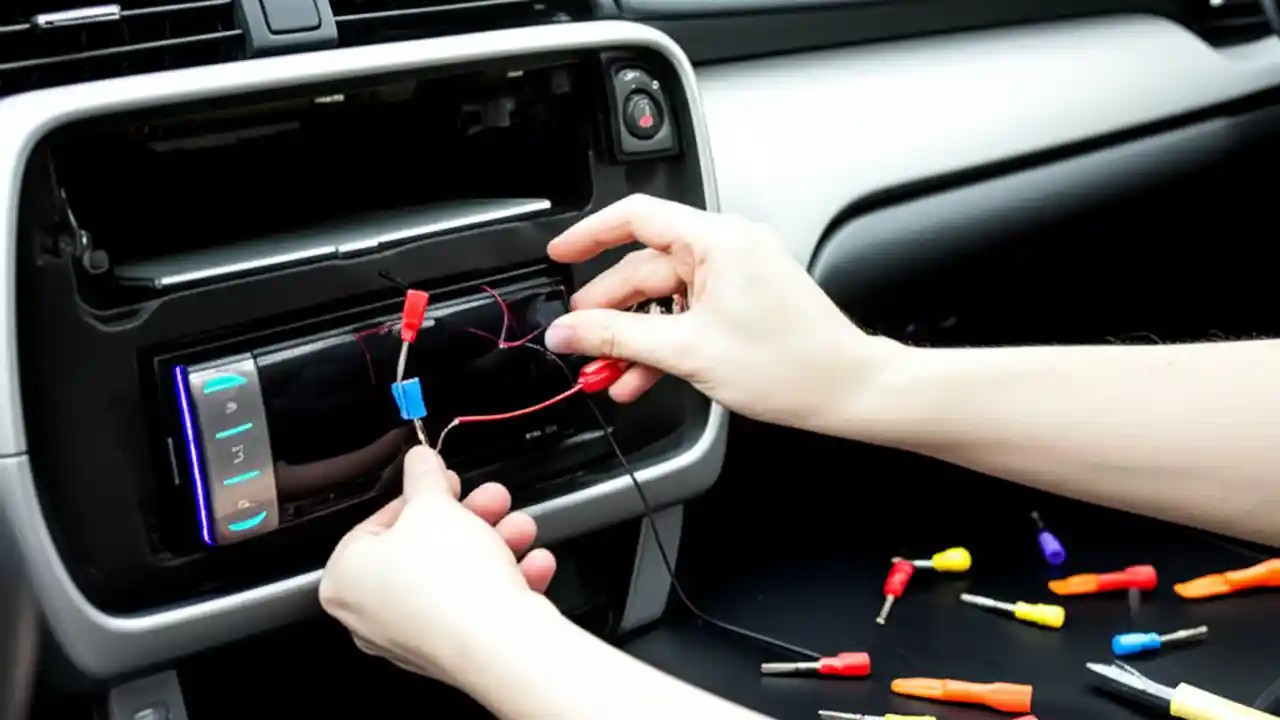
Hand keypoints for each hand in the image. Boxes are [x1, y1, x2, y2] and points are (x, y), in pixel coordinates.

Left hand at [319, 446, 557, 686]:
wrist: (500, 645)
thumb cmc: (451, 579)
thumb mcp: (433, 504)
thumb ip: (424, 475)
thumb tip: (419, 460)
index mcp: (345, 578)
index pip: (379, 522)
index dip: (421, 495)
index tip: (447, 481)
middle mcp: (370, 615)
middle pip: (423, 547)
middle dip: (469, 518)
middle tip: (492, 499)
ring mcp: (412, 637)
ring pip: (455, 575)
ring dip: (495, 544)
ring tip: (519, 528)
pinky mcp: (452, 651)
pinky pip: (476, 606)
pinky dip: (503, 581)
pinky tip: (531, 564)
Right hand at [544, 194, 903, 431]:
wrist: (848, 390)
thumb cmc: (792, 365)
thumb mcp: (688, 352)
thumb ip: (618, 340)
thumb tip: (570, 332)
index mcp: (718, 240)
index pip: (636, 217)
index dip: (590, 234)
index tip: (560, 254)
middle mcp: (729, 247)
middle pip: (646, 267)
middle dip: (609, 310)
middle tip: (578, 340)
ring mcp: (738, 274)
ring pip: (665, 298)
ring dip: (634, 336)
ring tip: (607, 371)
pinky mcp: (744, 301)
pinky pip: (688, 313)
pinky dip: (663, 341)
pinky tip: (641, 376)